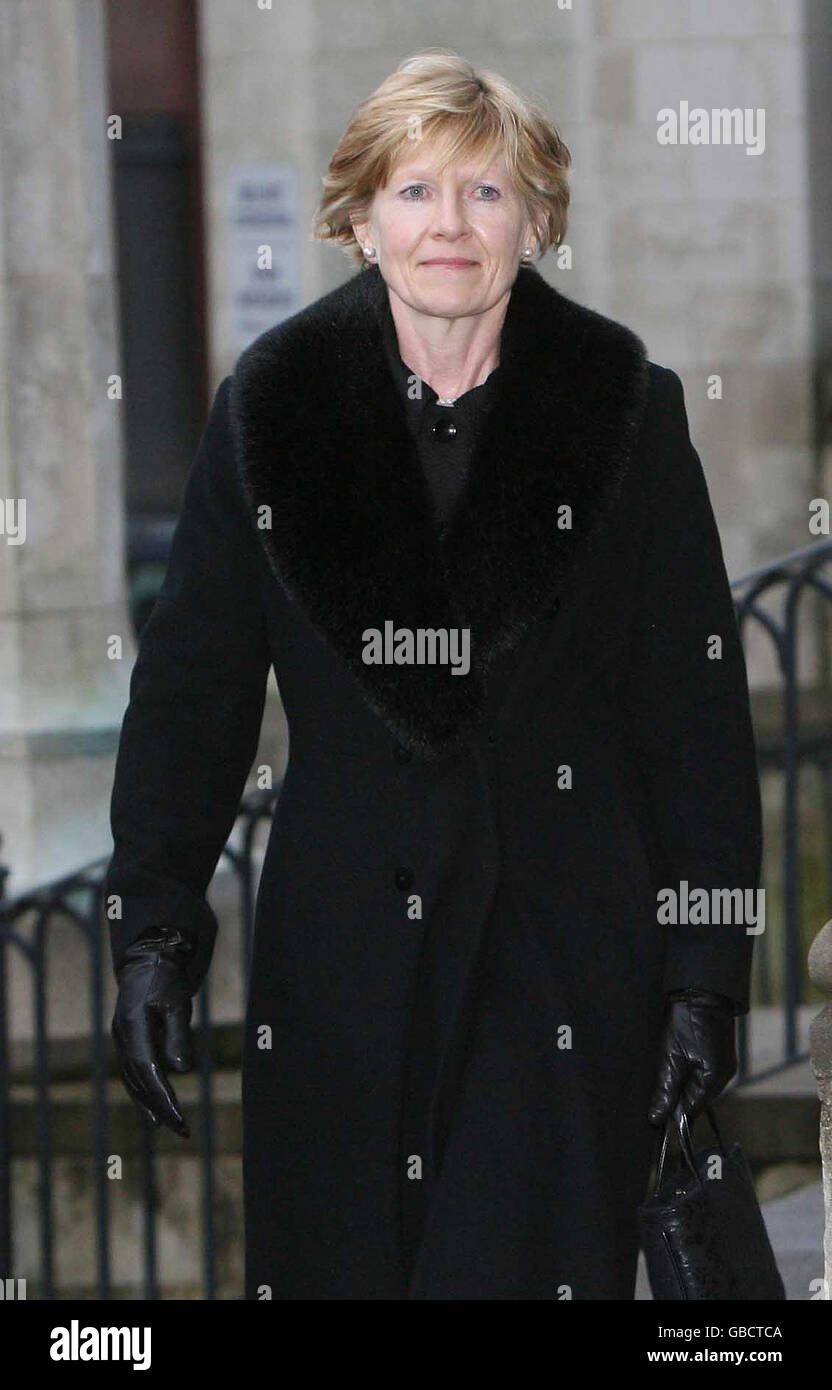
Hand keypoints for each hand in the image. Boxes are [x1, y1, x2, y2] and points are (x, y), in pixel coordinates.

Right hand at [111, 926, 194, 1136]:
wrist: (146, 959)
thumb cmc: (164, 979)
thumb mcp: (177, 1003)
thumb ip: (178, 1035)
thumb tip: (181, 1069)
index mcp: (133, 1026)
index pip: (148, 1070)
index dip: (163, 1096)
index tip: (178, 1116)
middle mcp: (122, 1036)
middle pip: (139, 1080)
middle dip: (159, 1107)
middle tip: (179, 1129)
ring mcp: (122, 1039)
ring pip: (133, 1080)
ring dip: (148, 1104)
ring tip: (164, 1126)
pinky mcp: (127, 1040)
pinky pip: (134, 1072)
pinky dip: (143, 1091)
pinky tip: (153, 1108)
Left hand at [648, 988, 737, 1127]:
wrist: (702, 990)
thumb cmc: (686, 1020)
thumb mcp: (671, 1056)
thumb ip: (665, 1089)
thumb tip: (657, 1118)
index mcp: (714, 1079)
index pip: (692, 1109)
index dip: (673, 1113)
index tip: (655, 1118)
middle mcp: (724, 1075)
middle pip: (697, 1099)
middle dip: (677, 1098)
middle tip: (655, 1092)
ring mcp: (724, 1065)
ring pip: (699, 1086)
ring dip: (682, 1084)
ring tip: (666, 1072)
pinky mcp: (721, 1055)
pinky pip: (703, 1074)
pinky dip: (689, 1073)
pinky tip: (677, 1064)